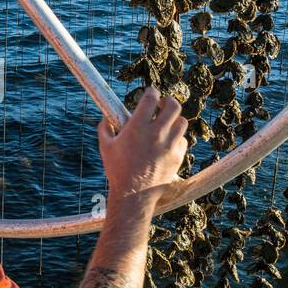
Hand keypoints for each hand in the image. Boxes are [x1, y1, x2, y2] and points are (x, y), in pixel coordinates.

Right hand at [98, 86, 188, 207]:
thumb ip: (105, 128)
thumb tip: (105, 117)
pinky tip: (168, 142)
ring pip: (182, 122)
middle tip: (163, 104)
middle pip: (173, 106)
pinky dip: (176, 138)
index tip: (151, 92)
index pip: (151, 98)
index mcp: (137, 127)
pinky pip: (183, 140)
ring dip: (174, 120)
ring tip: (166, 124)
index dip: (152, 92)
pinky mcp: (178, 157)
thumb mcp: (105, 147)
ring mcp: (169, 146)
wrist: (133, 195)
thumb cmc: (117, 170)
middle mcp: (156, 134)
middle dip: (168, 101)